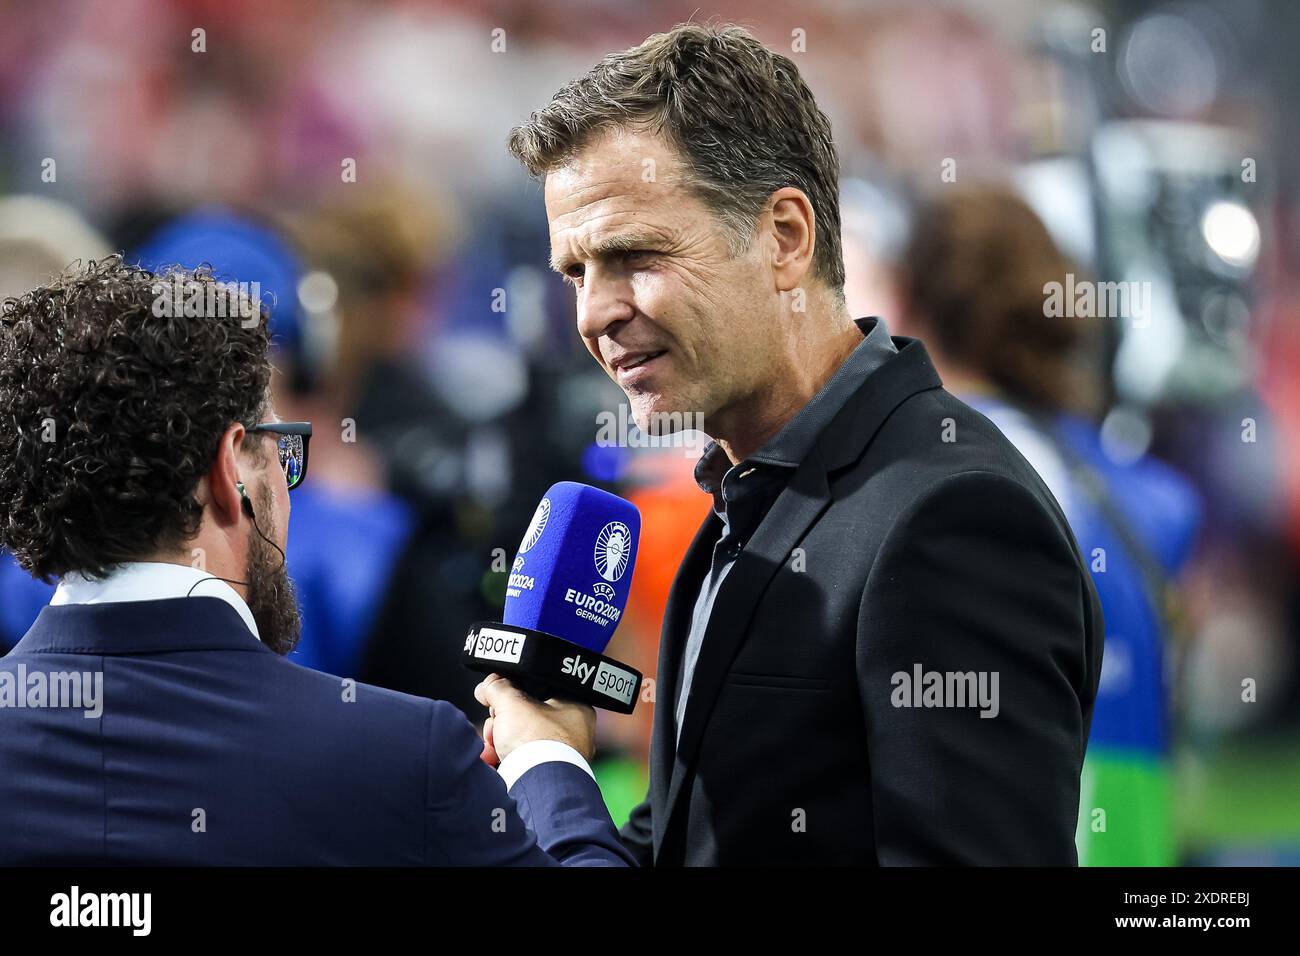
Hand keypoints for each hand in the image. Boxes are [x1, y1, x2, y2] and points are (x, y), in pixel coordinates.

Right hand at [475, 673, 595, 766]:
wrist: (537, 788)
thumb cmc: (536, 742)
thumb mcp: (512, 703)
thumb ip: (498, 687)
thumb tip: (486, 686)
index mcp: (575, 708)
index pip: (538, 691)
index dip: (514, 694)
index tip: (498, 700)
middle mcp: (573, 733)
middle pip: (526, 717)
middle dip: (502, 722)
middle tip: (495, 726)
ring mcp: (560, 756)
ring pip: (520, 740)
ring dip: (499, 741)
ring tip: (491, 748)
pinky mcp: (546, 776)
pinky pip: (521, 760)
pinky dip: (503, 759)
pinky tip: (491, 759)